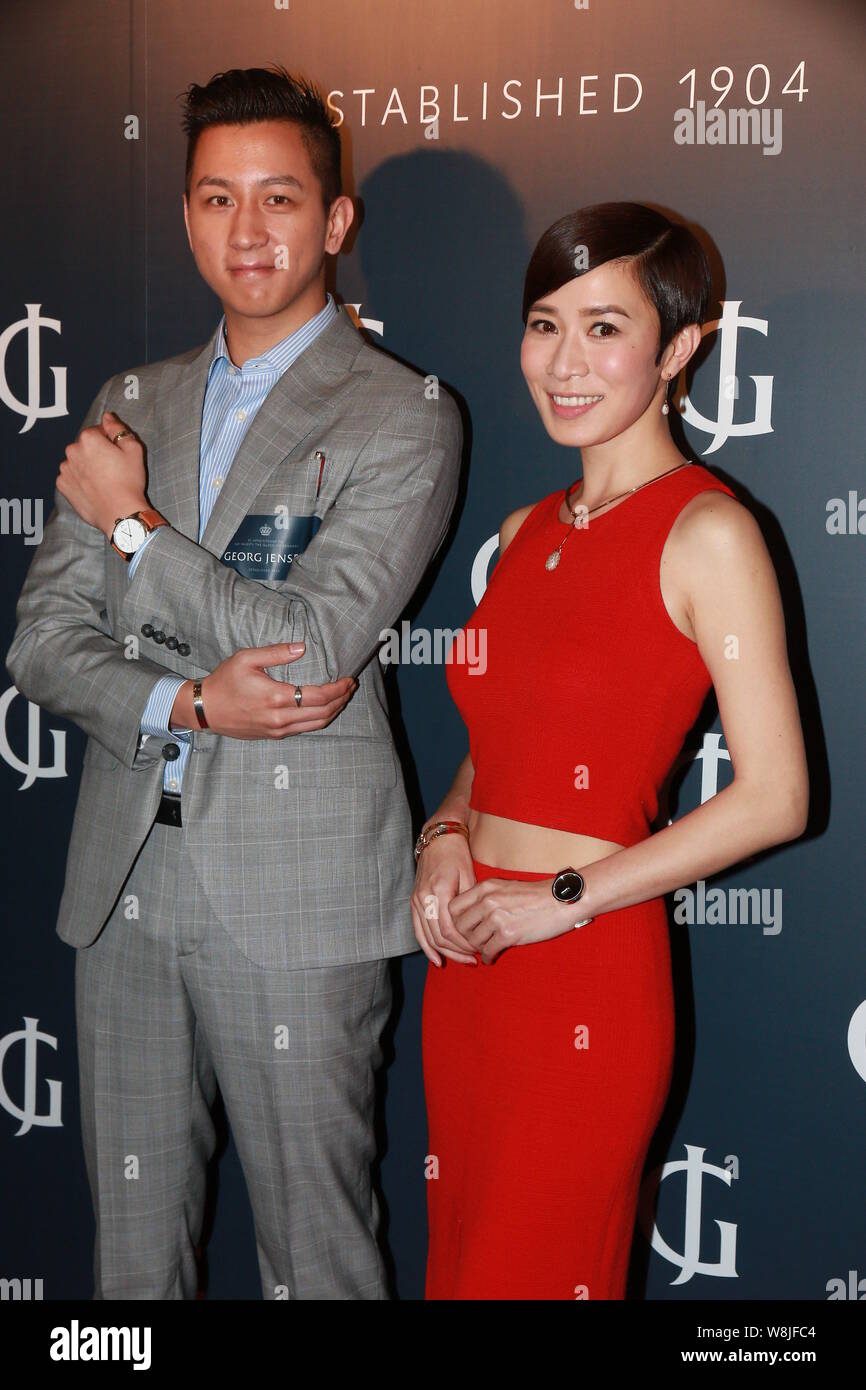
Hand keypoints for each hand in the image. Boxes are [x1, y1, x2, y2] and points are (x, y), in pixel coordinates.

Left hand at [56, 411, 148, 533]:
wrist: (119, 513)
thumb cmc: (129, 481)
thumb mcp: (133, 449)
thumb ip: (118, 428)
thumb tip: (107, 416)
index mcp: (88, 438)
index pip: (98, 431)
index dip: (110, 441)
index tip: (118, 455)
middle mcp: (72, 451)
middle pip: (85, 446)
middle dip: (96, 452)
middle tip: (112, 468)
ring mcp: (65, 469)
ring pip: (77, 461)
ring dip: (86, 466)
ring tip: (102, 480)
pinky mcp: (63, 486)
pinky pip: (70, 477)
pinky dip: (79, 480)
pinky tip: (93, 488)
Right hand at [184, 643, 356, 737]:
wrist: (205, 710)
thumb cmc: (224, 682)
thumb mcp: (246, 659)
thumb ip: (276, 652)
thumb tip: (302, 648)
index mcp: (276, 697)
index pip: (319, 696)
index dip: (338, 689)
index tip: (348, 679)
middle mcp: (280, 718)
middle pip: (324, 713)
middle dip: (342, 700)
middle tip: (351, 687)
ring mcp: (278, 730)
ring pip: (317, 724)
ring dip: (334, 711)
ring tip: (343, 697)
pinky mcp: (274, 735)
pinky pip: (305, 729)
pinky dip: (320, 718)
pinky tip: (325, 708)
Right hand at [411, 832, 478, 966]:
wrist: (438, 840)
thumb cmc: (458, 856)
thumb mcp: (469, 876)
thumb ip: (469, 903)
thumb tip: (476, 930)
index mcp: (438, 891)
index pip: (448, 929)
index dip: (463, 944)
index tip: (478, 951)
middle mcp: (423, 898)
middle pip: (437, 937)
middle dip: (456, 952)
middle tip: (473, 960)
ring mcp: (416, 901)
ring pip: (427, 937)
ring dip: (444, 952)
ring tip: (461, 961)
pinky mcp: (414, 902)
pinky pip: (418, 930)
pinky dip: (427, 947)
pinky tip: (437, 959)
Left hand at [449, 876, 591, 964]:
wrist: (561, 901)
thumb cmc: (535, 896)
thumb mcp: (505, 888)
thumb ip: (485, 898)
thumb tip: (469, 916)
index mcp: (485, 888)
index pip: (453, 907)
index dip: (455, 922)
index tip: (464, 929)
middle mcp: (487, 901)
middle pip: (459, 926)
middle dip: (464, 938)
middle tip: (473, 943)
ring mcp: (497, 917)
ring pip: (472, 941)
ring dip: (478, 948)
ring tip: (485, 949)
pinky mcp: (508, 934)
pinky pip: (487, 951)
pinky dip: (488, 957)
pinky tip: (492, 957)